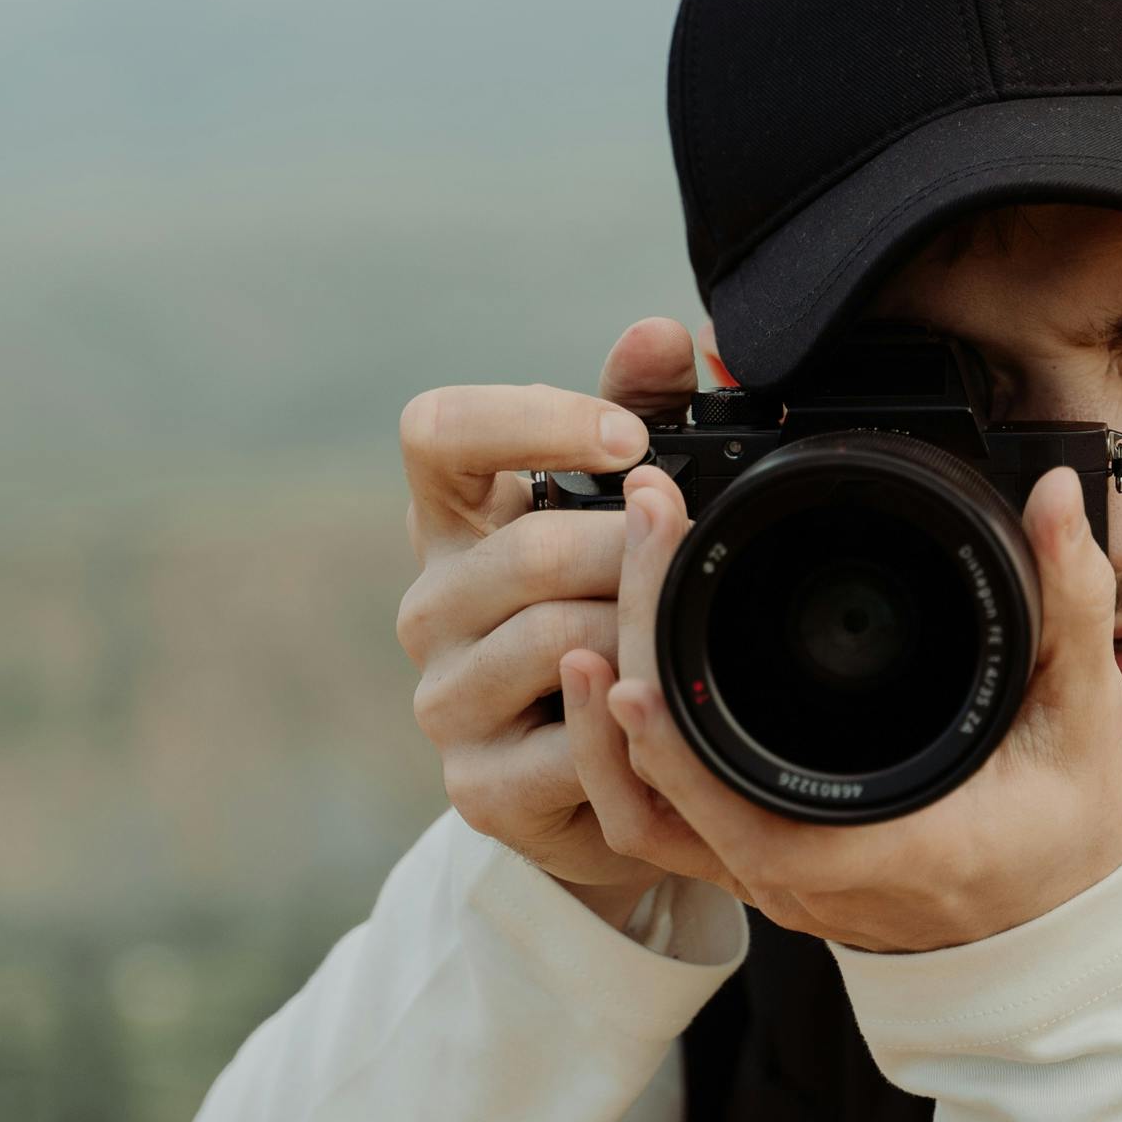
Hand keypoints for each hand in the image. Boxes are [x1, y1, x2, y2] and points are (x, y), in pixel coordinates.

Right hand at [396, 318, 733, 919]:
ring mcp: (444, 700)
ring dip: (640, 636)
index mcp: (453, 519)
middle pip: (527, 550)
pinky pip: (570, 746)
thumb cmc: (610, 617)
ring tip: (688, 636)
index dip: (532, 421)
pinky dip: (634, 726)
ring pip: (555, 642)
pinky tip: (666, 717)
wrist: (605, 783)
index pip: (436, 430)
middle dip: (629, 552)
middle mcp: (429, 605)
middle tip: (692, 557)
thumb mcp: (617, 511)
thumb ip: (638, 412)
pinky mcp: (478, 787)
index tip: (629, 439)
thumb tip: (669, 334)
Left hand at [560, 462, 1121, 951]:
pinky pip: (663, 828)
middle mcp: (814, 880)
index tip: (639, 639)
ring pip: (649, 819)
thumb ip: (1068, 603)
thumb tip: (1051, 501)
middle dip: (635, 655)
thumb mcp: (1086, 717)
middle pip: (673, 793)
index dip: (679, 744)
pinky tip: (611, 679)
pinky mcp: (760, 869)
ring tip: (590, 612)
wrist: (1059, 931)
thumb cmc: (1071, 837)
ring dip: (605, 723)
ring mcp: (776, 883)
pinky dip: (624, 759)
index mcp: (896, 848)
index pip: (752, 813)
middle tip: (646, 533)